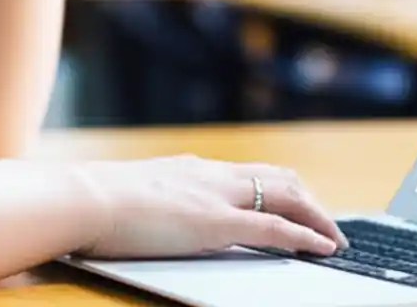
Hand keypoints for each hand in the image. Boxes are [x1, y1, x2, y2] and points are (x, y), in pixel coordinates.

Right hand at [75, 155, 349, 258]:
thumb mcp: (135, 194)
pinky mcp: (216, 223)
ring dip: (317, 216)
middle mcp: (213, 175)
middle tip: (327, 223)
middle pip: (280, 179)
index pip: (253, 173)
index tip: (299, 202)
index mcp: (195, 169)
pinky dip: (305, 236)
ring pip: (288, 196)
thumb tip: (153, 210)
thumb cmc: (94, 202)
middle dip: (309, 201)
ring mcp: (217, 196)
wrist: (82, 198)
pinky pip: (275, 228)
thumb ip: (156, 199)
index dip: (282, 188)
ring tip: (334, 238)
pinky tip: (323, 248)